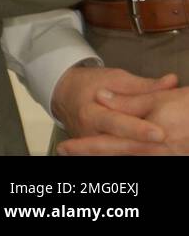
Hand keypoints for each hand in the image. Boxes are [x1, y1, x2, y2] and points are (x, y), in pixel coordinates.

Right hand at [50, 66, 176, 152]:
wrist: (64, 95)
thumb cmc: (90, 85)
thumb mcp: (115, 79)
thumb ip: (144, 85)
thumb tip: (171, 82)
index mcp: (91, 113)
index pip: (116, 123)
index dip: (138, 130)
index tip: (159, 133)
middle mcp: (89, 134)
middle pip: (119, 146)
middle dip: (143, 146)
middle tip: (165, 142)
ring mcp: (91, 145)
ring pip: (119, 154)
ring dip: (140, 153)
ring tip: (161, 150)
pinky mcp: (96, 153)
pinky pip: (117, 156)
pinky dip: (133, 154)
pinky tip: (148, 152)